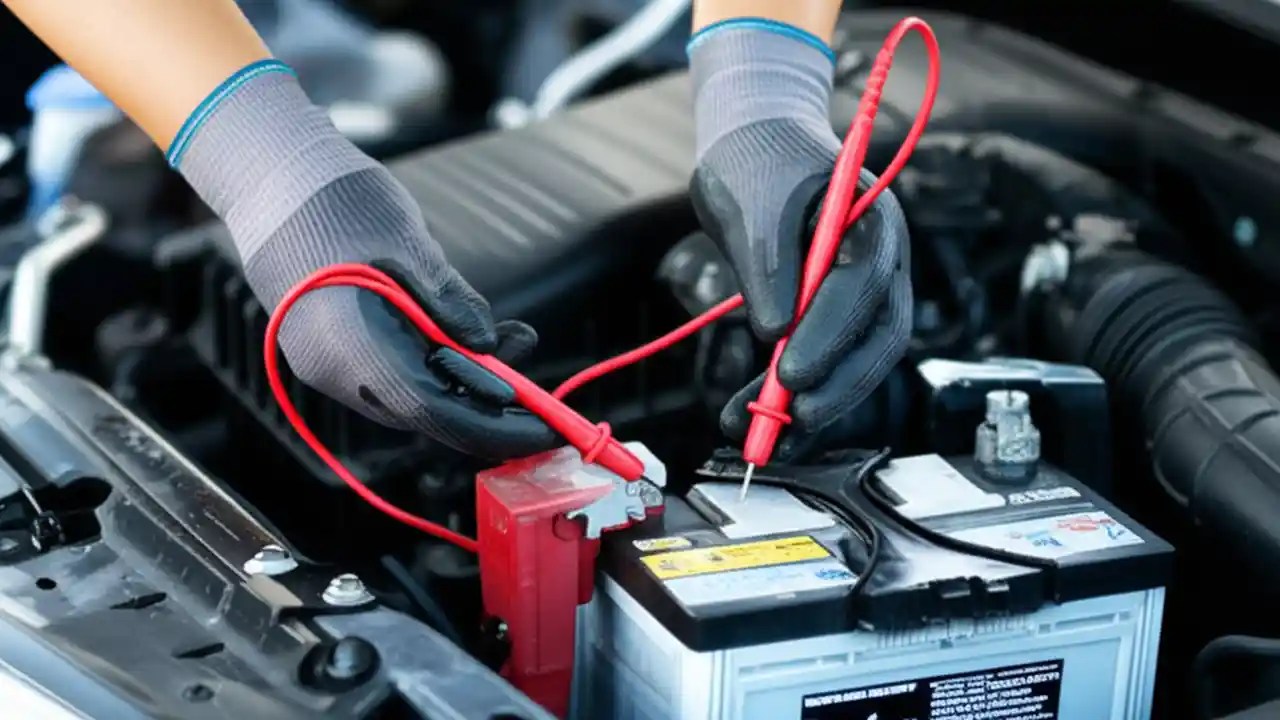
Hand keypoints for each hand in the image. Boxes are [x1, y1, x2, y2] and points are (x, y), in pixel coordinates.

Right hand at [246, 175, 560, 461]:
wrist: (265, 173)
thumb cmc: (333, 197)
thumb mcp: (407, 243)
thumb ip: (448, 302)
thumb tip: (489, 346)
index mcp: (349, 346)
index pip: (432, 410)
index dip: (492, 425)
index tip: (542, 425)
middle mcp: (331, 369)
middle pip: (422, 412)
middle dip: (486, 408)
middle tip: (540, 397)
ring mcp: (324, 362)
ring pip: (408, 395)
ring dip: (464, 381)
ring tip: (516, 341)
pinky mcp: (329, 348)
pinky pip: (389, 374)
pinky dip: (434, 364)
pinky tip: (471, 338)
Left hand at [690, 22, 911, 460]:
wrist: (756, 145)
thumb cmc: (757, 160)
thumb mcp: (752, 201)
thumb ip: (766, 262)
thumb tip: (774, 331)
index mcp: (871, 221)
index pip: (863, 288)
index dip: (830, 335)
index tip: (789, 373)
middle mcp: (879, 263)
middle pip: (876, 337)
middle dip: (836, 384)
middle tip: (791, 419)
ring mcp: (862, 293)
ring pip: (854, 360)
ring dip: (812, 402)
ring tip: (758, 433)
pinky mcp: (835, 316)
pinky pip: (825, 362)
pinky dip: (794, 394)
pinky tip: (754, 418)